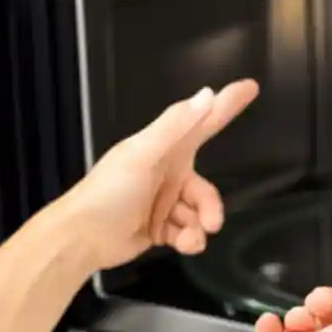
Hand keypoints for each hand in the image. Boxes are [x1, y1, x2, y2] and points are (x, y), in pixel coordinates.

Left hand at [54, 80, 258, 270]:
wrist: (81, 238)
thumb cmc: (108, 191)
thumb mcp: (142, 154)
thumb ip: (176, 126)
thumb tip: (207, 94)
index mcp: (164, 149)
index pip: (202, 122)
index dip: (226, 104)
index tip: (250, 87)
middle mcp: (166, 172)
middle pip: (205, 188)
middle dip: (211, 206)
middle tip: (211, 223)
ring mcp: (163, 202)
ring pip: (198, 215)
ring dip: (196, 228)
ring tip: (185, 238)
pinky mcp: (160, 228)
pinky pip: (187, 233)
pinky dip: (187, 240)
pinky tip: (178, 244)